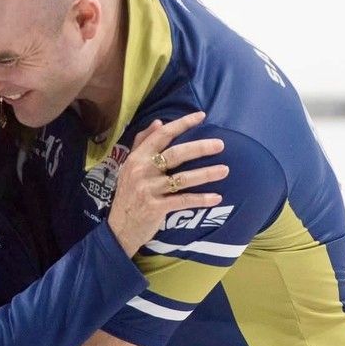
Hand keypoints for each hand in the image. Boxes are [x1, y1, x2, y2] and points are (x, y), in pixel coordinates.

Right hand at [107, 111, 228, 255]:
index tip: (201, 116)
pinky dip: (201, 199)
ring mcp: (148, 190)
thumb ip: (142, 143)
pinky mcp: (156, 208)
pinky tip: (216, 197)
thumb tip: (158, 122)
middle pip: (175, 154)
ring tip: (225, 170)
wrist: (119, 229)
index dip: (182, 123)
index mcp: (137, 158)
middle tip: (221, 145)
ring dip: (206, 174)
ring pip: (182, 178)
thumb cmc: (128, 196)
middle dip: (200, 148)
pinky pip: (183, 200)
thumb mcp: (130, 167)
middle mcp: (142, 171)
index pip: (161, 135)